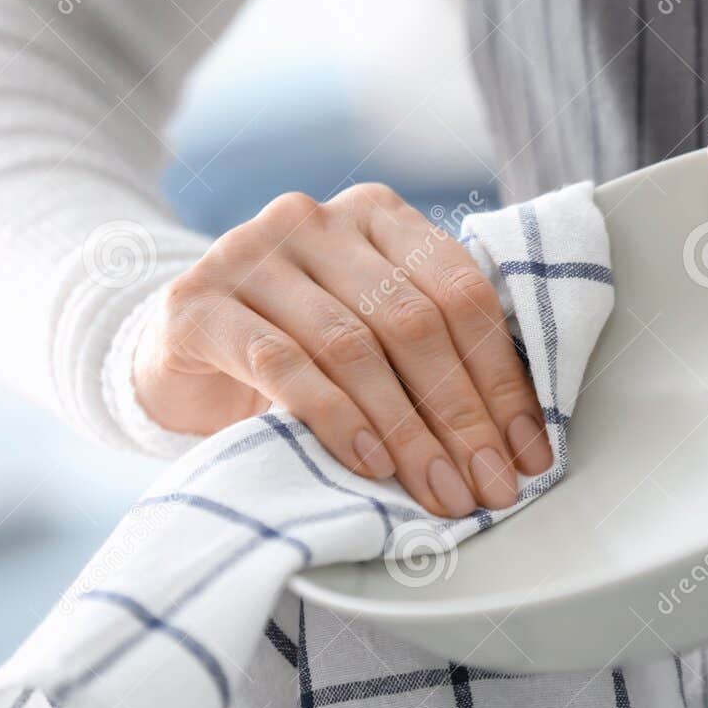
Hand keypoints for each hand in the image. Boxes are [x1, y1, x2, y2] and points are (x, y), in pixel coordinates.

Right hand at [132, 184, 552, 517]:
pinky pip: (283, 365)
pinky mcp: (199, 304)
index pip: (462, 294)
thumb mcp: (371, 331)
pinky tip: (371, 464)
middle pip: (412, 322)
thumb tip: (520, 438)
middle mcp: (315, 219)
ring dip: (408, 431)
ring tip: (440, 491)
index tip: (529, 453)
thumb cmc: (296, 348)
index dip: (502, 379)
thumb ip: (432, 351)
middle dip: (461, 416)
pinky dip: (337, 419)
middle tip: (490, 486)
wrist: (178, 353)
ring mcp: (251, 255)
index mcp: (378, 216)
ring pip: (353, 346)